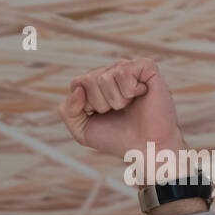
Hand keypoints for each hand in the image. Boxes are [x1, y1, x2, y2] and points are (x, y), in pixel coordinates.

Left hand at [58, 58, 184, 157]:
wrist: (144, 147)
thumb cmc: (116, 138)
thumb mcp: (82, 130)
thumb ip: (68, 111)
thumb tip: (78, 89)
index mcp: (96, 85)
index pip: (77, 83)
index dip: (86, 105)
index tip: (101, 115)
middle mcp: (111, 73)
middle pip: (88, 80)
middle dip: (100, 103)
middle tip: (118, 111)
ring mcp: (129, 69)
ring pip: (104, 77)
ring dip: (116, 100)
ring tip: (129, 105)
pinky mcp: (146, 67)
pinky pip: (123, 71)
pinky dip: (129, 90)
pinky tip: (141, 94)